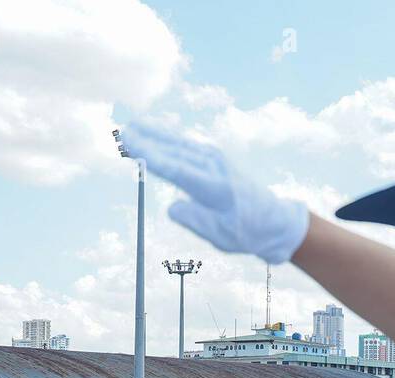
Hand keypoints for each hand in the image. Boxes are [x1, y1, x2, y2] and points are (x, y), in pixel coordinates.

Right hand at [118, 122, 308, 264]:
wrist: (272, 220)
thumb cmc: (244, 232)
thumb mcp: (220, 236)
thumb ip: (195, 221)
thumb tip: (172, 207)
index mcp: (214, 188)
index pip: (177, 169)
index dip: (152, 157)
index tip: (132, 145)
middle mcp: (214, 167)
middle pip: (175, 151)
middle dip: (148, 140)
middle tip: (122, 130)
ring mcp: (215, 159)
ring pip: (180, 143)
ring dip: (155, 133)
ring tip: (131, 124)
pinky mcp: (215, 158)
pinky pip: (186, 144)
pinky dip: (168, 137)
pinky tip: (153, 130)